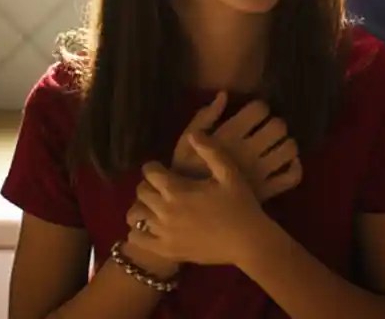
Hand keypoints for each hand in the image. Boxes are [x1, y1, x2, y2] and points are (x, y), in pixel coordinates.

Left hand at [131, 134, 269, 266]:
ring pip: (136, 214)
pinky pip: (137, 238)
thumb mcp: (230, 174)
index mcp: (177, 190)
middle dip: (148, 185)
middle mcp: (164, 210)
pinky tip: (150, 227)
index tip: (160, 167)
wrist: (247, 242)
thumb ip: (211, 152)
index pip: (150, 172)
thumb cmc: (240, 205)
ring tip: (155, 206)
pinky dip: (138, 231)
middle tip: (161, 186)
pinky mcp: (165, 250)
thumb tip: (194, 133)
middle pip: (141, 192)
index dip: (153, 167)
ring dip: (143, 207)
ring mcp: (163, 232)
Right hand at [171, 94, 303, 201]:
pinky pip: (292, 176)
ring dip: (286, 143)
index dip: (260, 107)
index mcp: (229, 137)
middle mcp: (249, 152)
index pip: (259, 109)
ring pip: (289, 149)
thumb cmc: (184, 176)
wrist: (190, 214)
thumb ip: (203, 118)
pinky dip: (295, 167)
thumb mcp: (184, 145)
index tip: (254, 114)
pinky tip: (287, 163)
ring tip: (276, 145)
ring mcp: (261, 172)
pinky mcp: (268, 191)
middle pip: (278, 126)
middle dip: (275, 124)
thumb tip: (224, 95)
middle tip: (267, 130)